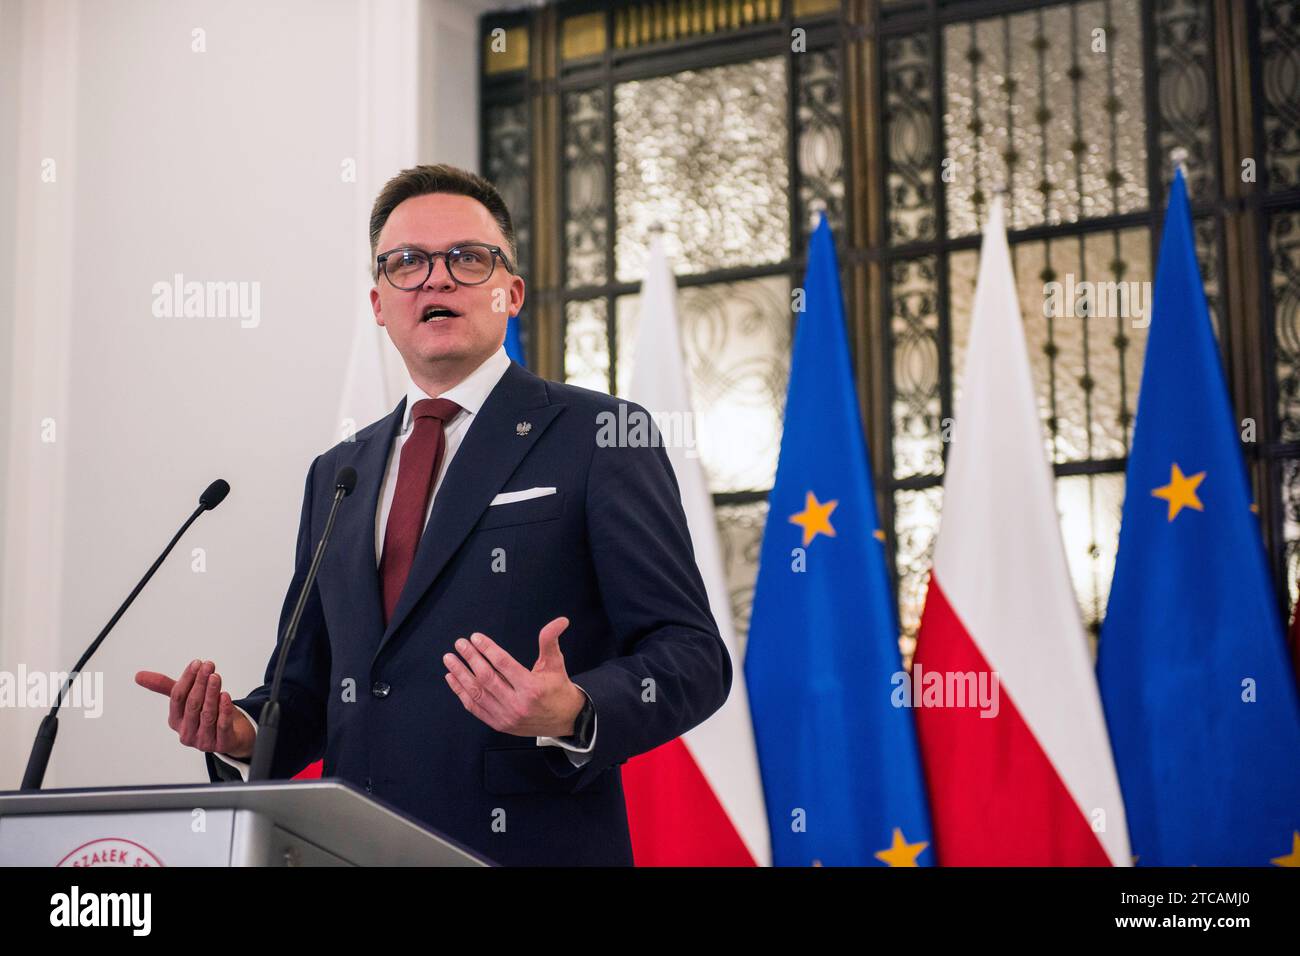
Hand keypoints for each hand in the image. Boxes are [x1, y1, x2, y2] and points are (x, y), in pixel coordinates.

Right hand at [135, 660, 255, 759]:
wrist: (231, 735)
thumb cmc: (204, 713)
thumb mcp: (186, 700)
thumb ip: (166, 687)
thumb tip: (137, 675)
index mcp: (175, 720)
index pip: (177, 698)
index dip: (187, 680)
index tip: (197, 662)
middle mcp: (187, 732)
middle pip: (192, 705)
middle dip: (200, 683)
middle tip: (208, 665)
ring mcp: (203, 740)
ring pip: (207, 714)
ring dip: (211, 693)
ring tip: (216, 676)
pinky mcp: (221, 744)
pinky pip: (222, 725)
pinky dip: (224, 710)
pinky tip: (225, 696)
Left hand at [442, 616, 586, 737]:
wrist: (564, 720)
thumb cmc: (558, 688)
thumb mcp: (556, 664)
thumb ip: (550, 641)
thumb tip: (560, 620)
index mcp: (531, 688)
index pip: (503, 664)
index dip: (487, 649)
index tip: (475, 637)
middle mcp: (517, 704)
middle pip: (486, 678)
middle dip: (470, 658)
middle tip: (460, 643)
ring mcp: (506, 716)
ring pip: (477, 693)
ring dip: (460, 674)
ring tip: (449, 659)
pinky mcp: (499, 724)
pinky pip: (475, 707)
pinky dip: (461, 692)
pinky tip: (452, 678)